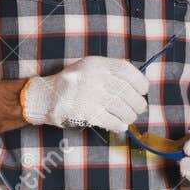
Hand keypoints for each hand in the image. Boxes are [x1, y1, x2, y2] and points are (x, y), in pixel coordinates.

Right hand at [21, 56, 148, 130]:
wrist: (45, 97)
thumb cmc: (73, 83)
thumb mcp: (89, 68)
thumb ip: (111, 72)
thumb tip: (139, 86)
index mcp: (97, 64)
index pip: (127, 71)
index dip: (140, 82)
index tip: (144, 90)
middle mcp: (94, 77)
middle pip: (128, 92)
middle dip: (138, 103)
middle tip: (139, 108)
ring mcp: (90, 95)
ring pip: (122, 108)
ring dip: (130, 116)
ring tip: (130, 117)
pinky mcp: (85, 112)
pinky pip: (111, 121)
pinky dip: (119, 125)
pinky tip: (120, 125)